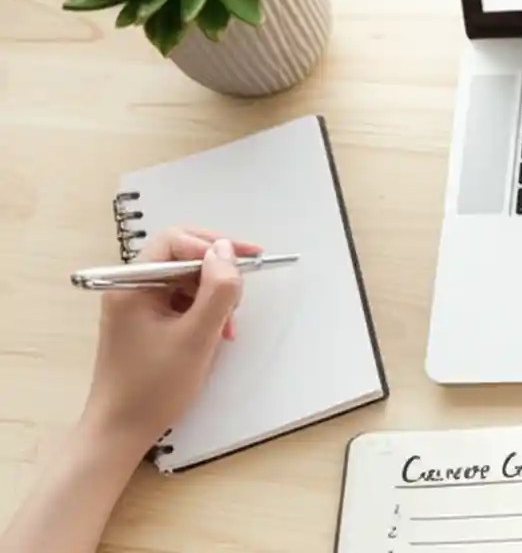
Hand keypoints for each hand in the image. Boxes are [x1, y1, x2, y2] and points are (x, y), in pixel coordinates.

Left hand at [83, 228, 260, 451]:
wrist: (121, 430)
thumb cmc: (153, 387)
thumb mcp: (196, 336)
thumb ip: (217, 290)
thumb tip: (227, 250)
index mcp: (133, 285)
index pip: (176, 241)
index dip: (214, 245)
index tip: (248, 260)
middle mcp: (132, 289)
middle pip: (182, 259)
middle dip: (216, 275)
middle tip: (238, 300)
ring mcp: (138, 307)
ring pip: (186, 282)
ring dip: (213, 298)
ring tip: (225, 328)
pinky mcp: (146, 324)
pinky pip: (182, 303)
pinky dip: (203, 313)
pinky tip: (213, 335)